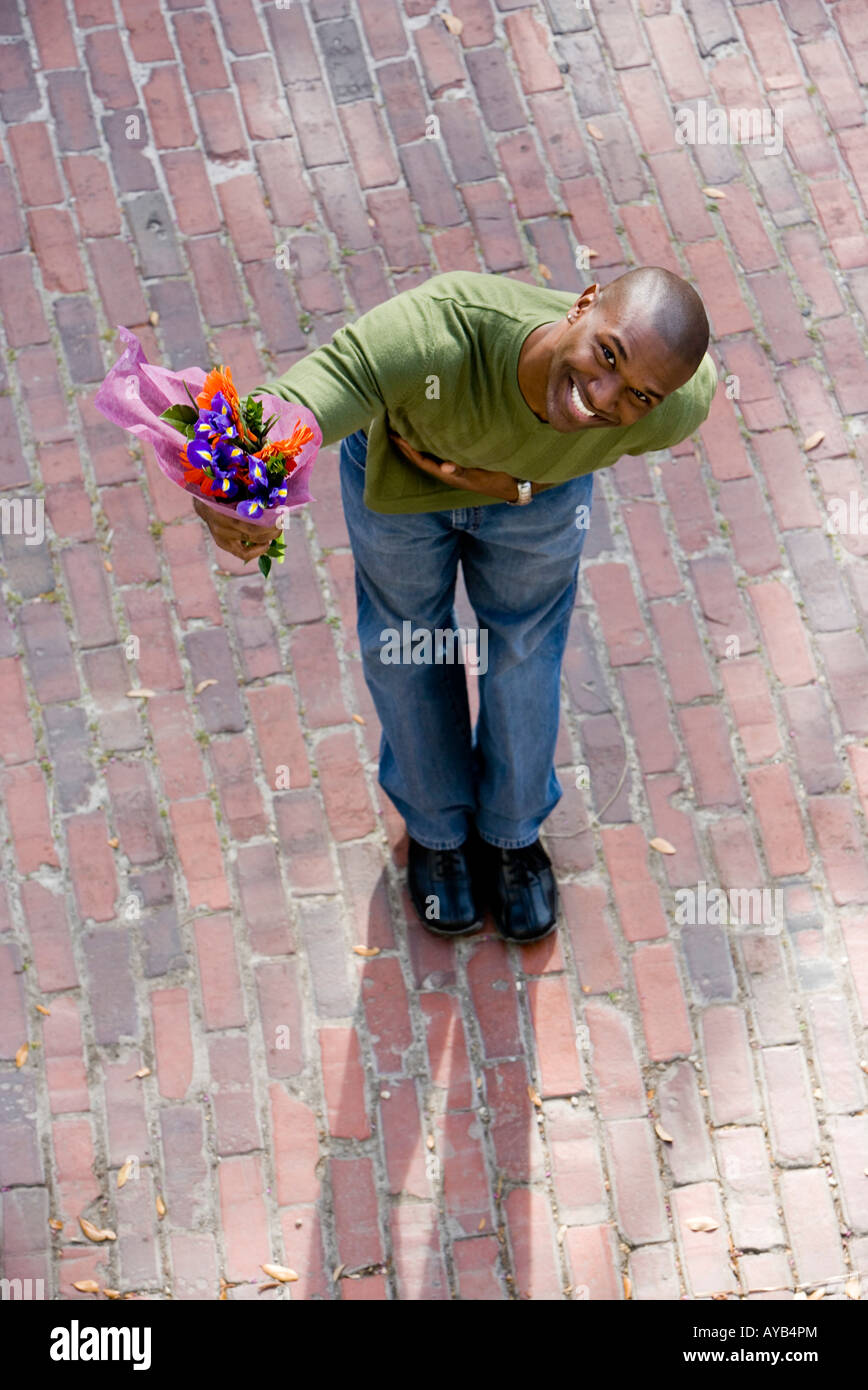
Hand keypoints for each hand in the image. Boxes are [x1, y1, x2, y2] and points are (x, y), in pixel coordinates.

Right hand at [193, 496, 280, 561]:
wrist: (204, 505)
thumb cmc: (224, 494)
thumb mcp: (235, 490)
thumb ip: (251, 496)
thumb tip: (275, 501)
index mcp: (223, 508)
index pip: (251, 518)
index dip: (269, 519)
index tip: (280, 513)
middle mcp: (221, 525)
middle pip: (254, 532)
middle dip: (272, 529)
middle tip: (282, 522)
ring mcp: (222, 537)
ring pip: (252, 543)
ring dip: (268, 538)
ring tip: (276, 531)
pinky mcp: (223, 544)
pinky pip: (244, 554)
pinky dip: (258, 550)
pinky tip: (266, 544)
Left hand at [389, 431, 553, 501]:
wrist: (515, 485)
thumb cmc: (499, 477)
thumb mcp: (482, 474)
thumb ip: (463, 471)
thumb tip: (445, 467)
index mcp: (449, 474)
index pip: (422, 460)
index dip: (407, 448)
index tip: (394, 434)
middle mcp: (448, 471)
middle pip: (420, 457)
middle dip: (405, 444)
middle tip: (389, 427)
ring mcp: (454, 468)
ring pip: (428, 454)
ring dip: (414, 443)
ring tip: (401, 429)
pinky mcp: (460, 464)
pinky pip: (438, 452)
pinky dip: (428, 443)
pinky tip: (425, 434)